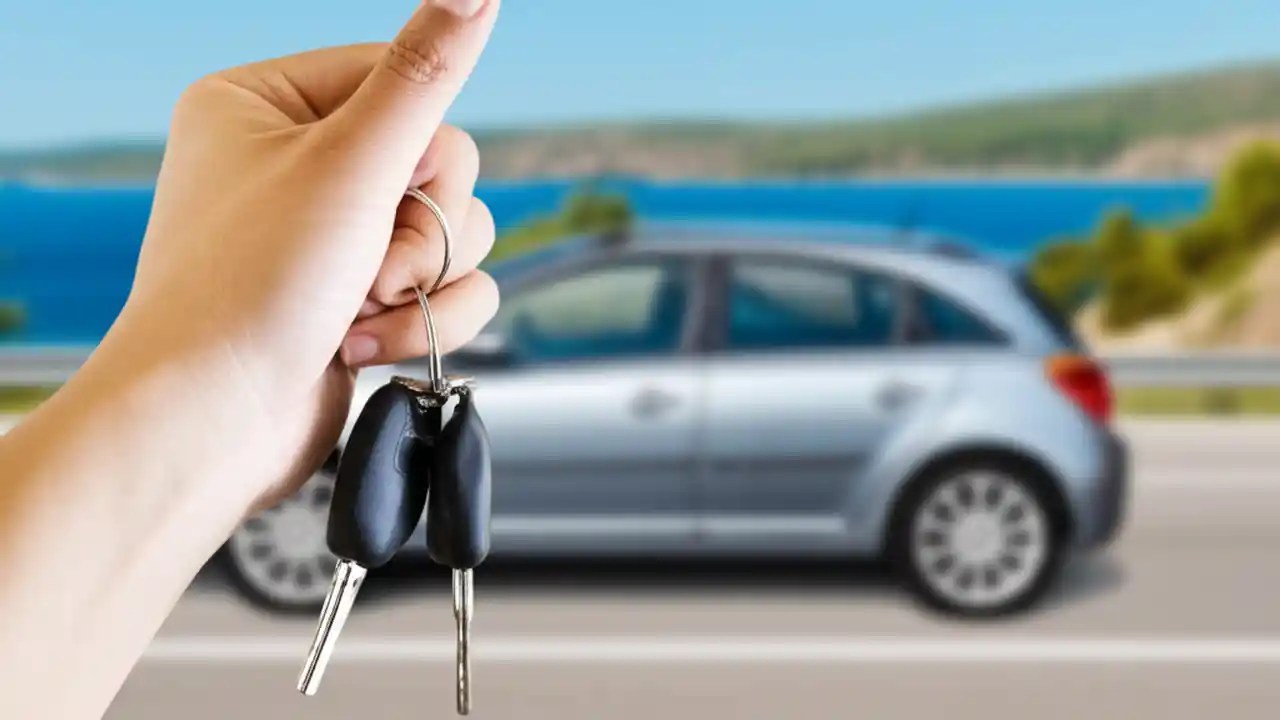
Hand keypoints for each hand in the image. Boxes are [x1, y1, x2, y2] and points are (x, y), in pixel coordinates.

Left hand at [108, 0, 501, 511]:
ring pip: (455, 232)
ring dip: (422, 283)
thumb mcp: (349, 163)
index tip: (391, 186)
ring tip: (358, 313)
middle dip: (421, 230)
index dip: (423, 144)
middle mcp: (298, 166)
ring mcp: (331, 238)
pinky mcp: (361, 299)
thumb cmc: (248, 290)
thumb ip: (425, 76)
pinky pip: (448, 288)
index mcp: (266, 106)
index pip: (402, 80)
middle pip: (441, 164)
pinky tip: (360, 347)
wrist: (213, 424)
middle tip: (367, 266)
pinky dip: (422, 322)